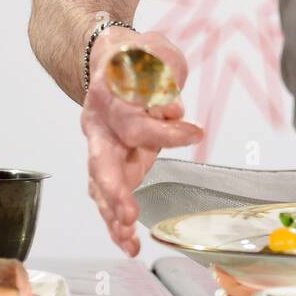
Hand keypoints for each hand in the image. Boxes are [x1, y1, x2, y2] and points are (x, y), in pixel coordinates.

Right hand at [81, 28, 203, 256]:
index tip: (196, 132)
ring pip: (100, 185)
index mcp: (109, 94)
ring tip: (129, 242)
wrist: (112, 60)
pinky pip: (107, 194)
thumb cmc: (139, 57)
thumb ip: (164, 78)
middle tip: (129, 214)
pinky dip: (115, 220)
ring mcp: (99, 146)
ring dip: (114, 214)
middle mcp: (98, 124)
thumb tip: (171, 112)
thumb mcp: (156, 52)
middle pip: (101, 161)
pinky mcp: (108, 163)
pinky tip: (128, 243)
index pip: (135, 122)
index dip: (166, 131)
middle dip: (114, 190)